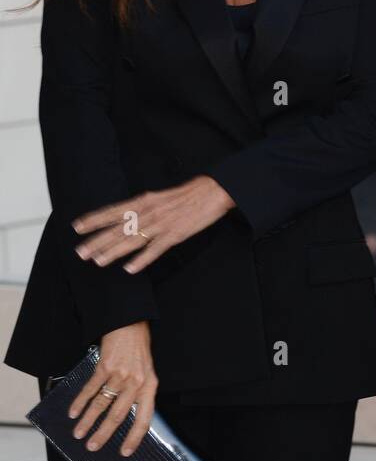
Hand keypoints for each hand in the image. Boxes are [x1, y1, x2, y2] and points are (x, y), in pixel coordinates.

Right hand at [68, 321, 156, 456]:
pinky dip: (80, 402)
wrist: (131, 324)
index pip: (144, 419)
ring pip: (102, 404)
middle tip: (92, 447)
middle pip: (118, 416)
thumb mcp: (147, 373)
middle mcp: (136, 383)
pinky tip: (73, 411)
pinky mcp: (105, 366)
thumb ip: (139, 394)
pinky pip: (91, 389)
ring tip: (78, 433)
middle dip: (104, 434)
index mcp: (150, 387)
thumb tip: (127, 420)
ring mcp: (120, 375)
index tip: (124, 452)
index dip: (134, 438)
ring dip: (88, 421)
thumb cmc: (139, 351)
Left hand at [71, 175, 234, 272]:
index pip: (114, 210)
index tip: (77, 226)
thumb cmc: (188, 195)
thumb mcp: (160, 197)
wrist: (214, 191)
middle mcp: (149, 212)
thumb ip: (143, 207)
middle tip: (79, 252)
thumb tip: (127, 215)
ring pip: (132, 240)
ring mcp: (162, 224)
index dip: (95, 219)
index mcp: (145, 201)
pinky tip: (130, 269)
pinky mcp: (175, 235)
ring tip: (97, 262)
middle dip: (97, 241)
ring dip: (113, 252)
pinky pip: (155, 249)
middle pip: (118, 228)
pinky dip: (142, 259)